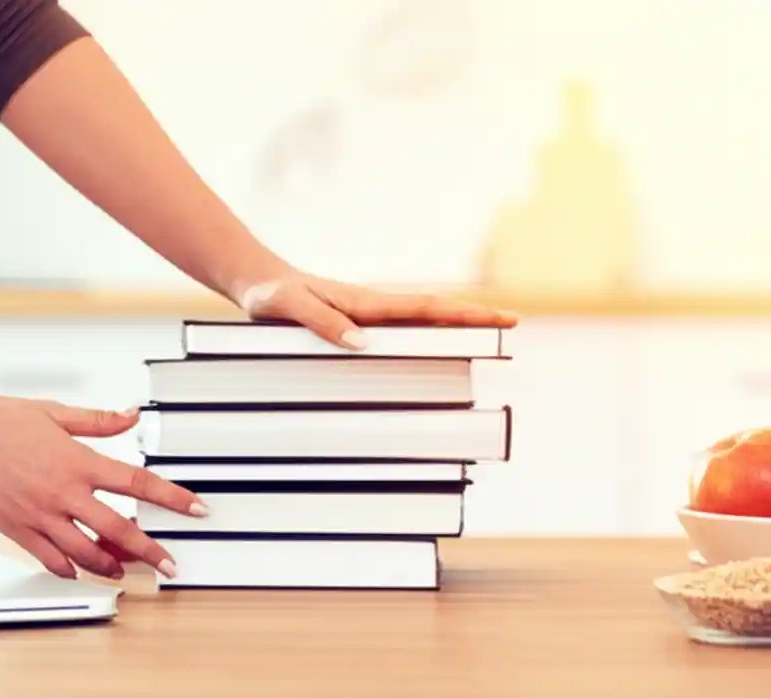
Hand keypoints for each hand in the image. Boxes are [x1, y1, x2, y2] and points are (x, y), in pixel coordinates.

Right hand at [0, 395, 204, 579]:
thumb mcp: (54, 412)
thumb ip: (97, 420)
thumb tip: (130, 416)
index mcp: (78, 462)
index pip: (139, 483)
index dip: (173, 498)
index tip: (196, 509)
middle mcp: (64, 493)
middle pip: (119, 530)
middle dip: (150, 551)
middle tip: (169, 565)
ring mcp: (39, 515)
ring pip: (85, 552)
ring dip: (111, 566)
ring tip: (125, 572)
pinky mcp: (16, 529)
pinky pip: (48, 559)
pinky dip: (67, 569)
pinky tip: (78, 570)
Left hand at [238, 272, 519, 349]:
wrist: (257, 281)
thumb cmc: (270, 296)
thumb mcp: (289, 309)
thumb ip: (323, 323)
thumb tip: (364, 344)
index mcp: (365, 303)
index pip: (425, 309)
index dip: (463, 314)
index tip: (497, 317)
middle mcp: (374, 306)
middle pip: (436, 311)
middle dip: (475, 316)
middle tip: (513, 321)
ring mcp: (371, 314)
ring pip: (424, 319)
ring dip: (457, 324)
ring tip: (491, 332)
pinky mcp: (361, 322)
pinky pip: (404, 329)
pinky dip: (431, 332)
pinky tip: (442, 343)